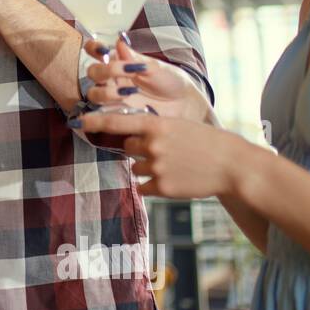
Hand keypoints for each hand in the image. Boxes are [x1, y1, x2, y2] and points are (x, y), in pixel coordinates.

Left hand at [72, 110, 246, 198]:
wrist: (233, 165)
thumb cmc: (207, 142)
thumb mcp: (180, 126)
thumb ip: (154, 129)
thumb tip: (130, 137)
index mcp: (157, 125)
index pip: (116, 122)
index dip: (94, 121)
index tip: (77, 121)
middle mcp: (152, 145)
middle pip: (127, 148)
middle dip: (140, 150)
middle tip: (164, 152)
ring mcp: (156, 168)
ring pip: (136, 169)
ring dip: (149, 168)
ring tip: (175, 166)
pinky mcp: (162, 188)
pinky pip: (144, 188)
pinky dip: (154, 185)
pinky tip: (176, 179)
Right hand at [84, 36, 211, 122]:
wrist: (185, 104)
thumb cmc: (171, 81)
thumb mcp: (156, 68)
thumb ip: (135, 59)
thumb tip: (119, 42)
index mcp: (119, 62)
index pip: (96, 51)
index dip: (93, 48)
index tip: (103, 50)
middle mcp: (111, 79)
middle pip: (92, 72)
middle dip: (105, 70)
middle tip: (127, 71)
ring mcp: (112, 98)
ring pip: (93, 94)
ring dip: (106, 92)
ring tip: (128, 93)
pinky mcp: (116, 115)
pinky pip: (101, 114)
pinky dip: (108, 110)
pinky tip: (125, 108)